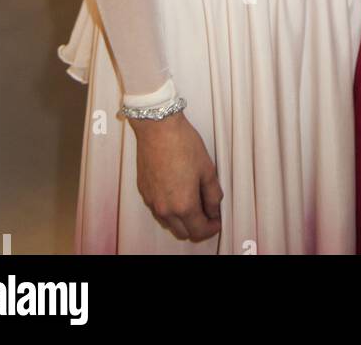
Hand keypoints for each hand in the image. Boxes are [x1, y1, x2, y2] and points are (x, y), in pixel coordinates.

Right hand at [131, 112, 222, 240]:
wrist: (157, 128)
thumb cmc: (182, 143)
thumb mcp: (207, 169)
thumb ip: (213, 194)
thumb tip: (214, 209)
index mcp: (184, 205)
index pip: (199, 230)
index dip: (212, 227)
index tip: (216, 220)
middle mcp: (165, 209)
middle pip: (183, 232)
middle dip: (197, 227)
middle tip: (207, 213)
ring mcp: (152, 202)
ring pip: (169, 223)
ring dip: (182, 220)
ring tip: (193, 201)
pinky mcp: (144, 192)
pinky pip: (158, 210)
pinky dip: (169, 209)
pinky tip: (177, 192)